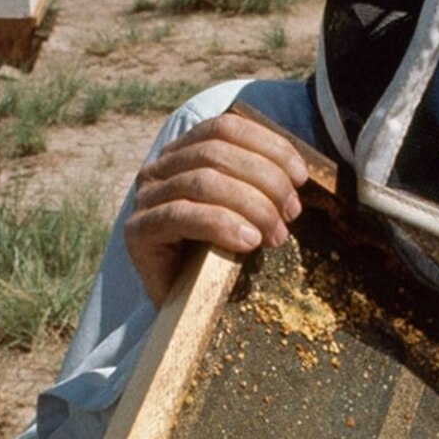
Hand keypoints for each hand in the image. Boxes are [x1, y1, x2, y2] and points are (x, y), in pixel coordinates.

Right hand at [125, 110, 311, 305]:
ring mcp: (145, 199)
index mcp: (184, 152)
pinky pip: (182, 216)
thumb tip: (296, 175)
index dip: (268, 145)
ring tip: (275, 234)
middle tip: (291, 213)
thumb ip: (260, 184)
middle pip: (217, 153)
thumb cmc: (220, 256)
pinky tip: (248, 242)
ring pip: (204, 182)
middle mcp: (159, 168)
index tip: (301, 176)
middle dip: (266, 180)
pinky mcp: (137, 231)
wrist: (185, 310)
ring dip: (251, 205)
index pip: (226, 128)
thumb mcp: (245, 211)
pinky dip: (222, 225)